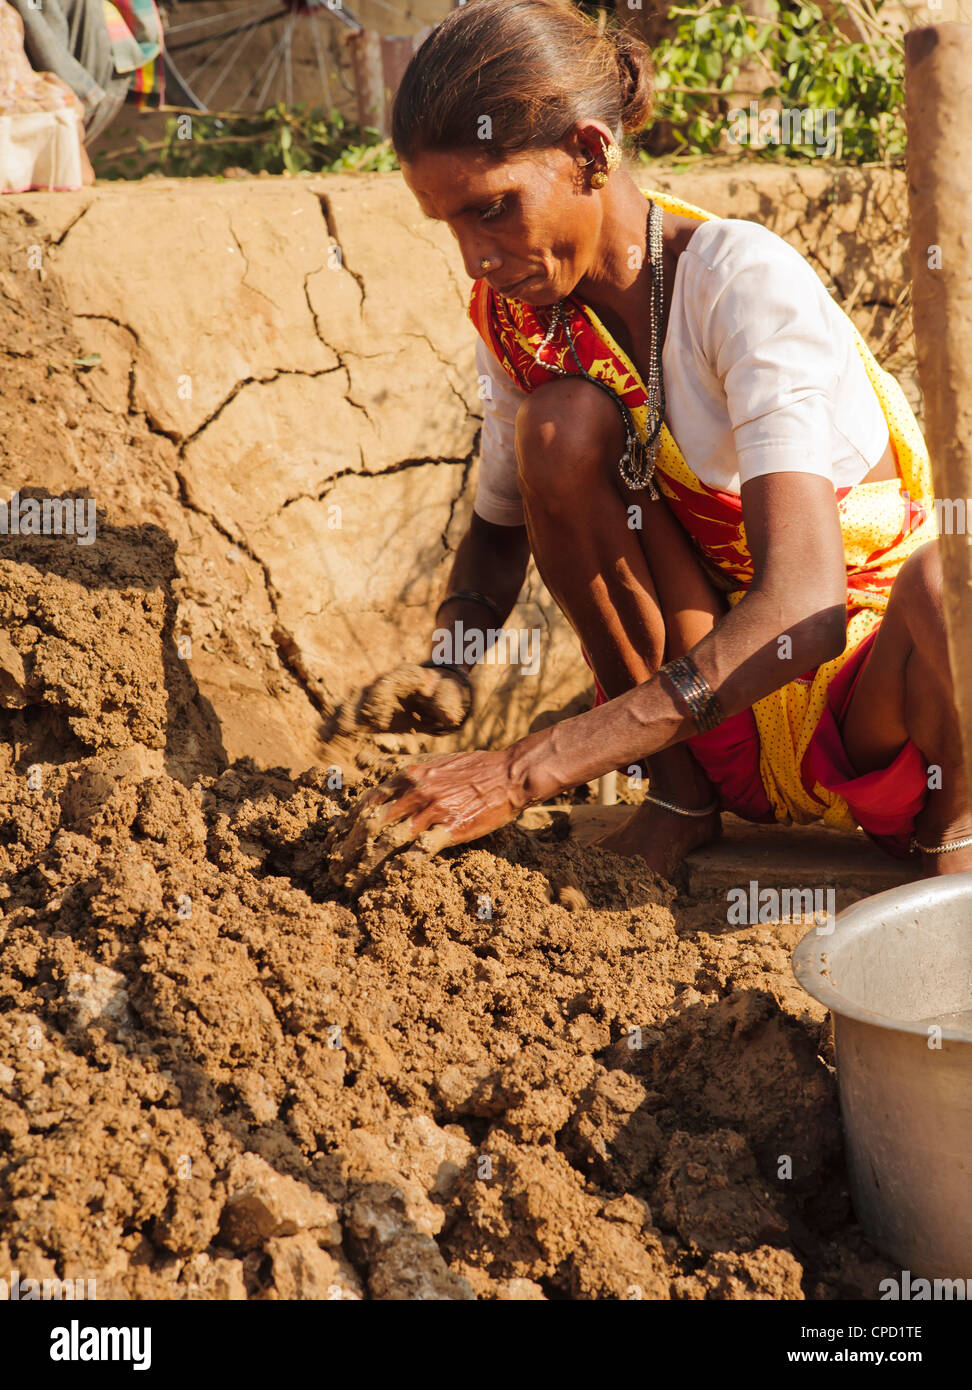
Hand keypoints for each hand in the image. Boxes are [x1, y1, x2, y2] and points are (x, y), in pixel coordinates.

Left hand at [329, 747, 525, 889]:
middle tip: (335, 871)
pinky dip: (402, 866)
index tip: (331, 844)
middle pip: (369, 823)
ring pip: (387, 840)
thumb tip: (369, 763)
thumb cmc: (473, 769)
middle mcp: (414, 791)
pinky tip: (390, 880)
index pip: (365, 802)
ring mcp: (432, 810)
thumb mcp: (432, 762)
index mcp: (407, 775)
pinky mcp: (451, 828)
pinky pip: (420, 850)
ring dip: (365, 864)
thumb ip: (404, 770)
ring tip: (352, 882)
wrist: (509, 773)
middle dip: (347, 850)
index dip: (344, 826)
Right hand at [331, 662, 470, 736]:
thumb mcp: (452, 695)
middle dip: (355, 710)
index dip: (381, 698)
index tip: (376, 720)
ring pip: (353, 702)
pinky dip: (335, 723)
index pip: (391, 682)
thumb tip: (450, 717)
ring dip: (339, 718)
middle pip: (366, 693)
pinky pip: (347, 713)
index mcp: (407, 676)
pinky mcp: (367, 709)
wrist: (435, 688)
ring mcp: (373, 694)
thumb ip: (448, 702)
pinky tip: (322, 736)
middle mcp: (385, 682)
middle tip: (345, 728)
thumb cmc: (444, 692)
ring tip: (325, 734)